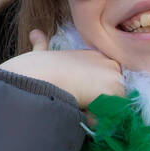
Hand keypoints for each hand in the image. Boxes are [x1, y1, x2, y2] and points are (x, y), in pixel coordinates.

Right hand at [0, 29, 124, 108]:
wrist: (40, 75)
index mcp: (94, 54)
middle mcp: (108, 61)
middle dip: (93, 99)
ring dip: (92, 108)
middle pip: (110, 92)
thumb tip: (33, 33)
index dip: (90, 91)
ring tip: (74, 100)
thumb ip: (41, 45)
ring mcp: (114, 74)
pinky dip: (94, 117)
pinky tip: (79, 106)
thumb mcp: (40, 53)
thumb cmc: (36, 68)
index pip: (102, 79)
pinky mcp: (116, 89)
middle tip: (73, 95)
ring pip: (110, 104)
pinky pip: (110, 114)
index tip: (73, 91)